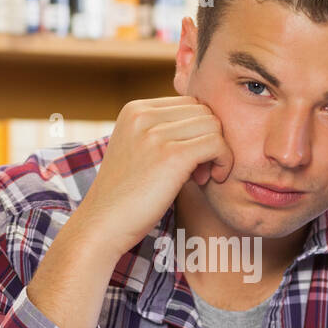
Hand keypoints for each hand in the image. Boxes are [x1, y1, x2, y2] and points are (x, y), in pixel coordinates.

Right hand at [74, 96, 231, 257]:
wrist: (103, 225)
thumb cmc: (126, 196)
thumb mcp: (138, 150)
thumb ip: (163, 132)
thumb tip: (209, 123)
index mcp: (134, 109)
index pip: (189, 103)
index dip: (198, 130)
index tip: (192, 160)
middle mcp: (143, 114)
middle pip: (204, 111)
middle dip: (209, 139)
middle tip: (199, 170)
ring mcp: (156, 134)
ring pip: (214, 125)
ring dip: (218, 151)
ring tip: (201, 176)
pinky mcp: (171, 155)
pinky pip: (217, 144)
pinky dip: (223, 161)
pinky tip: (211, 180)